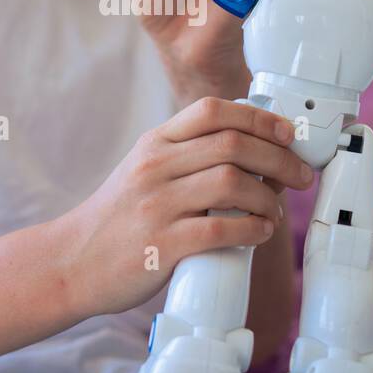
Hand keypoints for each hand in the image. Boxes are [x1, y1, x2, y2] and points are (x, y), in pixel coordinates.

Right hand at [55, 97, 313, 318]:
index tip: (287, 133)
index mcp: (154, 143)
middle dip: (279, 158)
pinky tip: (259, 233)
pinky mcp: (162, 245)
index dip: (259, 117)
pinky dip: (251, 229)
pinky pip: (220, 230)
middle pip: (232, 144)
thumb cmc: (119, 219)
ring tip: (275, 212)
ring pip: (231, 183)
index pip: (212, 110)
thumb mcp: (145, 171)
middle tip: (301, 177)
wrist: (72, 261)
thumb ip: (187, 156)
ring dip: (267, 197)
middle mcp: (154, 167)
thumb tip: (257, 155)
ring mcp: (156, 205)